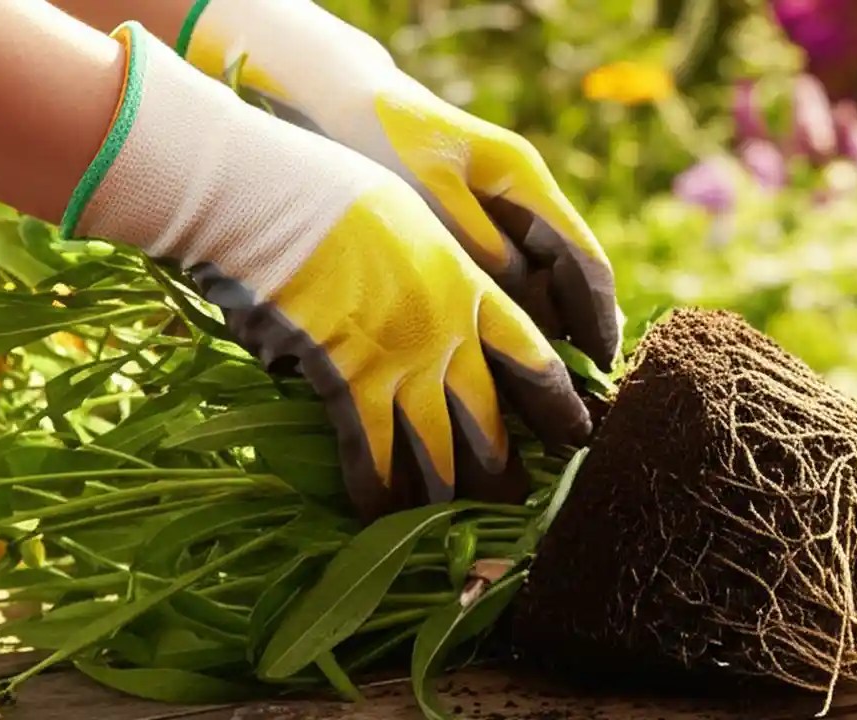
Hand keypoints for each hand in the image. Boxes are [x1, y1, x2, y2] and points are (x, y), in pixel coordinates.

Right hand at [66, 23, 590, 518]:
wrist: (276, 193)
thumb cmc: (332, 190)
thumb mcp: (408, 217)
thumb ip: (430, 266)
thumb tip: (436, 296)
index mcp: (468, 287)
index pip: (533, 356)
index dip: (559, 402)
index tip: (580, 432)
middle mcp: (446, 332)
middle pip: (490, 417)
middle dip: (505, 468)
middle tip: (519, 502)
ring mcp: (401, 359)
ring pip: (437, 446)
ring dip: (443, 492)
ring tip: (449, 524)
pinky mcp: (349, 379)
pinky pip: (371, 451)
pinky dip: (374, 486)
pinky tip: (375, 513)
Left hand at [179, 0, 622, 369]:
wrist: (347, 104)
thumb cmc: (385, 141)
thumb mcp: (431, 191)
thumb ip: (478, 242)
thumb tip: (521, 301)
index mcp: (525, 180)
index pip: (581, 256)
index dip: (597, 314)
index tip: (602, 364)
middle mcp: (523, 199)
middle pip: (566, 276)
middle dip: (576, 333)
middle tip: (577, 396)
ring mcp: (499, 213)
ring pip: (536, 284)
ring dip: (542, 333)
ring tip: (540, 395)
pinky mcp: (471, 229)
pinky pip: (502, 282)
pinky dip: (505, 320)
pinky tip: (495, 363)